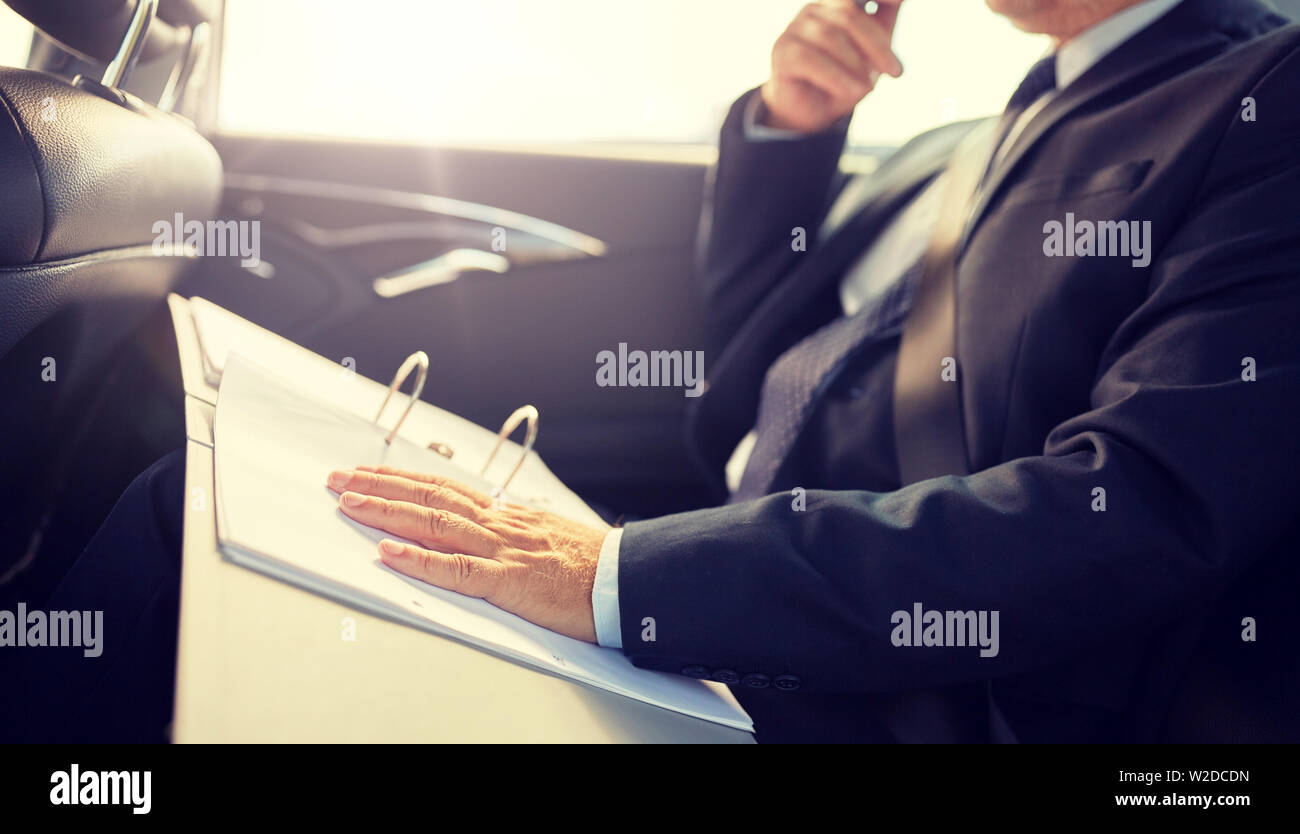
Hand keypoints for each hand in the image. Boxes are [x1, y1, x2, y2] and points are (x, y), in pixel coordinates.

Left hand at [326, 465, 610, 642]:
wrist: (627, 580)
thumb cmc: (592, 563)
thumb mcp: (548, 532)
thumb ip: (515, 526)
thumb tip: (492, 517)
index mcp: (505, 514)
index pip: (443, 487)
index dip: (400, 479)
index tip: (365, 473)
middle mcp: (498, 524)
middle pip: (429, 497)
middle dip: (379, 487)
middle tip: (338, 480)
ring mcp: (502, 551)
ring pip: (435, 524)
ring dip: (387, 513)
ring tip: (350, 505)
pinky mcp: (509, 582)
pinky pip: (458, 570)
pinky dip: (420, 561)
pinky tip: (389, 554)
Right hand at [760, 0, 904, 133]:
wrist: (813, 111)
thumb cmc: (843, 76)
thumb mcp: (871, 49)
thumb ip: (884, 21)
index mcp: (836, 4)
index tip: (898, 2)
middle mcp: (813, 9)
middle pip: (848, 15)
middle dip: (877, 45)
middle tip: (896, 72)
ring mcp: (794, 28)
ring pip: (830, 37)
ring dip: (856, 66)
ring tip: (868, 89)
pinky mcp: (782, 52)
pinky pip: (810, 59)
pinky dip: (836, 77)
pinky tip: (852, 92)